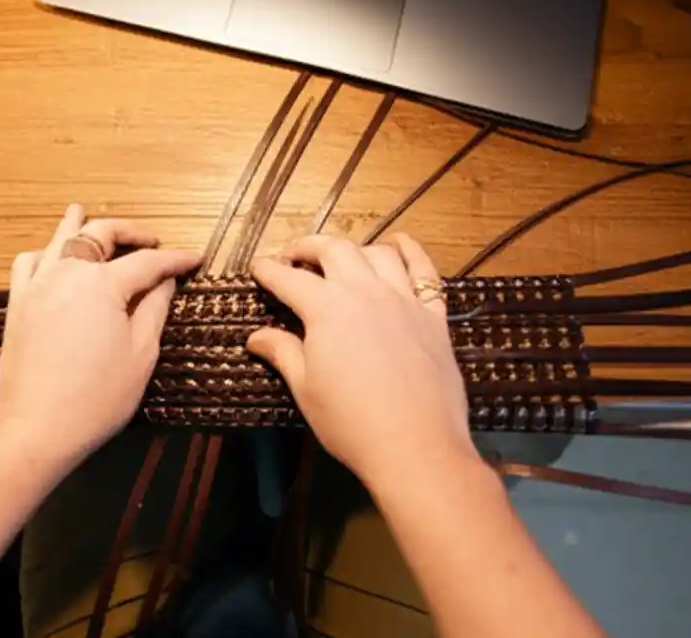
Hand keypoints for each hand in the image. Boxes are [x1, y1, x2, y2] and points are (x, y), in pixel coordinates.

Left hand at [0, 205, 200, 463]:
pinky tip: (50, 255)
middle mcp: (68, 274)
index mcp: (103, 284)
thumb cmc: (97, 398)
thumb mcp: (141, 353)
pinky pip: (27, 264)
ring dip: (78, 225)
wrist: (39, 429)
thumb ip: (154, 309)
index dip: (175, 259)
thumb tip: (164, 281)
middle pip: (101, 234)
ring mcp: (38, 287)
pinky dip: (43, 252)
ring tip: (84, 212)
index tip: (194, 259)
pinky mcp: (18, 306)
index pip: (147, 262)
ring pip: (59, 240)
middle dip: (130, 231)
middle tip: (152, 239)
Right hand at [247, 234, 478, 486]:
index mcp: (327, 309)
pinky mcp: (433, 316)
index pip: (289, 279)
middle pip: (334, 250)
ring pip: (377, 254)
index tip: (258, 267)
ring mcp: (404, 301)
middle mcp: (365, 293)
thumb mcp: (306, 390)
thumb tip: (257, 337)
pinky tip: (400, 243)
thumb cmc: (351, 424)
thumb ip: (283, 353)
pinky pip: (424, 271)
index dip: (269, 270)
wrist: (416, 447)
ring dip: (353, 248)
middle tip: (293, 256)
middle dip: (308, 247)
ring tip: (340, 257)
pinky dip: (411, 251)